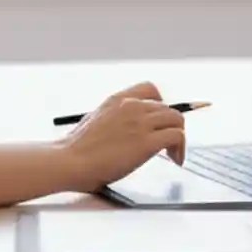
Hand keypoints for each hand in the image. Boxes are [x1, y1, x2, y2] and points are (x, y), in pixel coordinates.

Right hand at [58, 82, 186, 192]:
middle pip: (167, 108)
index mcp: (117, 100)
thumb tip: (127, 130)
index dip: (160, 105)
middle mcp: (131, 107)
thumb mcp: (95, 121)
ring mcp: (140, 123)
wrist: (70, 161)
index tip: (158, 121)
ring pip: (177, 120)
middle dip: (170, 126)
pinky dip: (181, 149)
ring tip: (172, 154)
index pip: (150, 90)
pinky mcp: (147, 142)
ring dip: (178, 137)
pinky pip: (177, 136)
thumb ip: (114, 119)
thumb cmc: (77, 149)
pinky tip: (175, 160)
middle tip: (166, 145)